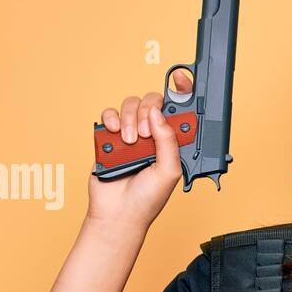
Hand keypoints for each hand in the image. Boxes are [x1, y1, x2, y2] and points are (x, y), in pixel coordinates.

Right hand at [86, 68, 194, 232]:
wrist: (118, 213)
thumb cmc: (148, 199)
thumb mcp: (169, 170)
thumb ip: (168, 140)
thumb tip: (157, 113)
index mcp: (172, 142)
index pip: (178, 111)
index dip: (182, 92)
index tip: (182, 78)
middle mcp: (152, 135)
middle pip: (152, 102)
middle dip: (148, 111)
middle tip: (145, 133)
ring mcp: (130, 134)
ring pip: (131, 105)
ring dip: (130, 119)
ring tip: (129, 141)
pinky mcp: (109, 137)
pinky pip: (109, 114)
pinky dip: (111, 119)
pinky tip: (115, 134)